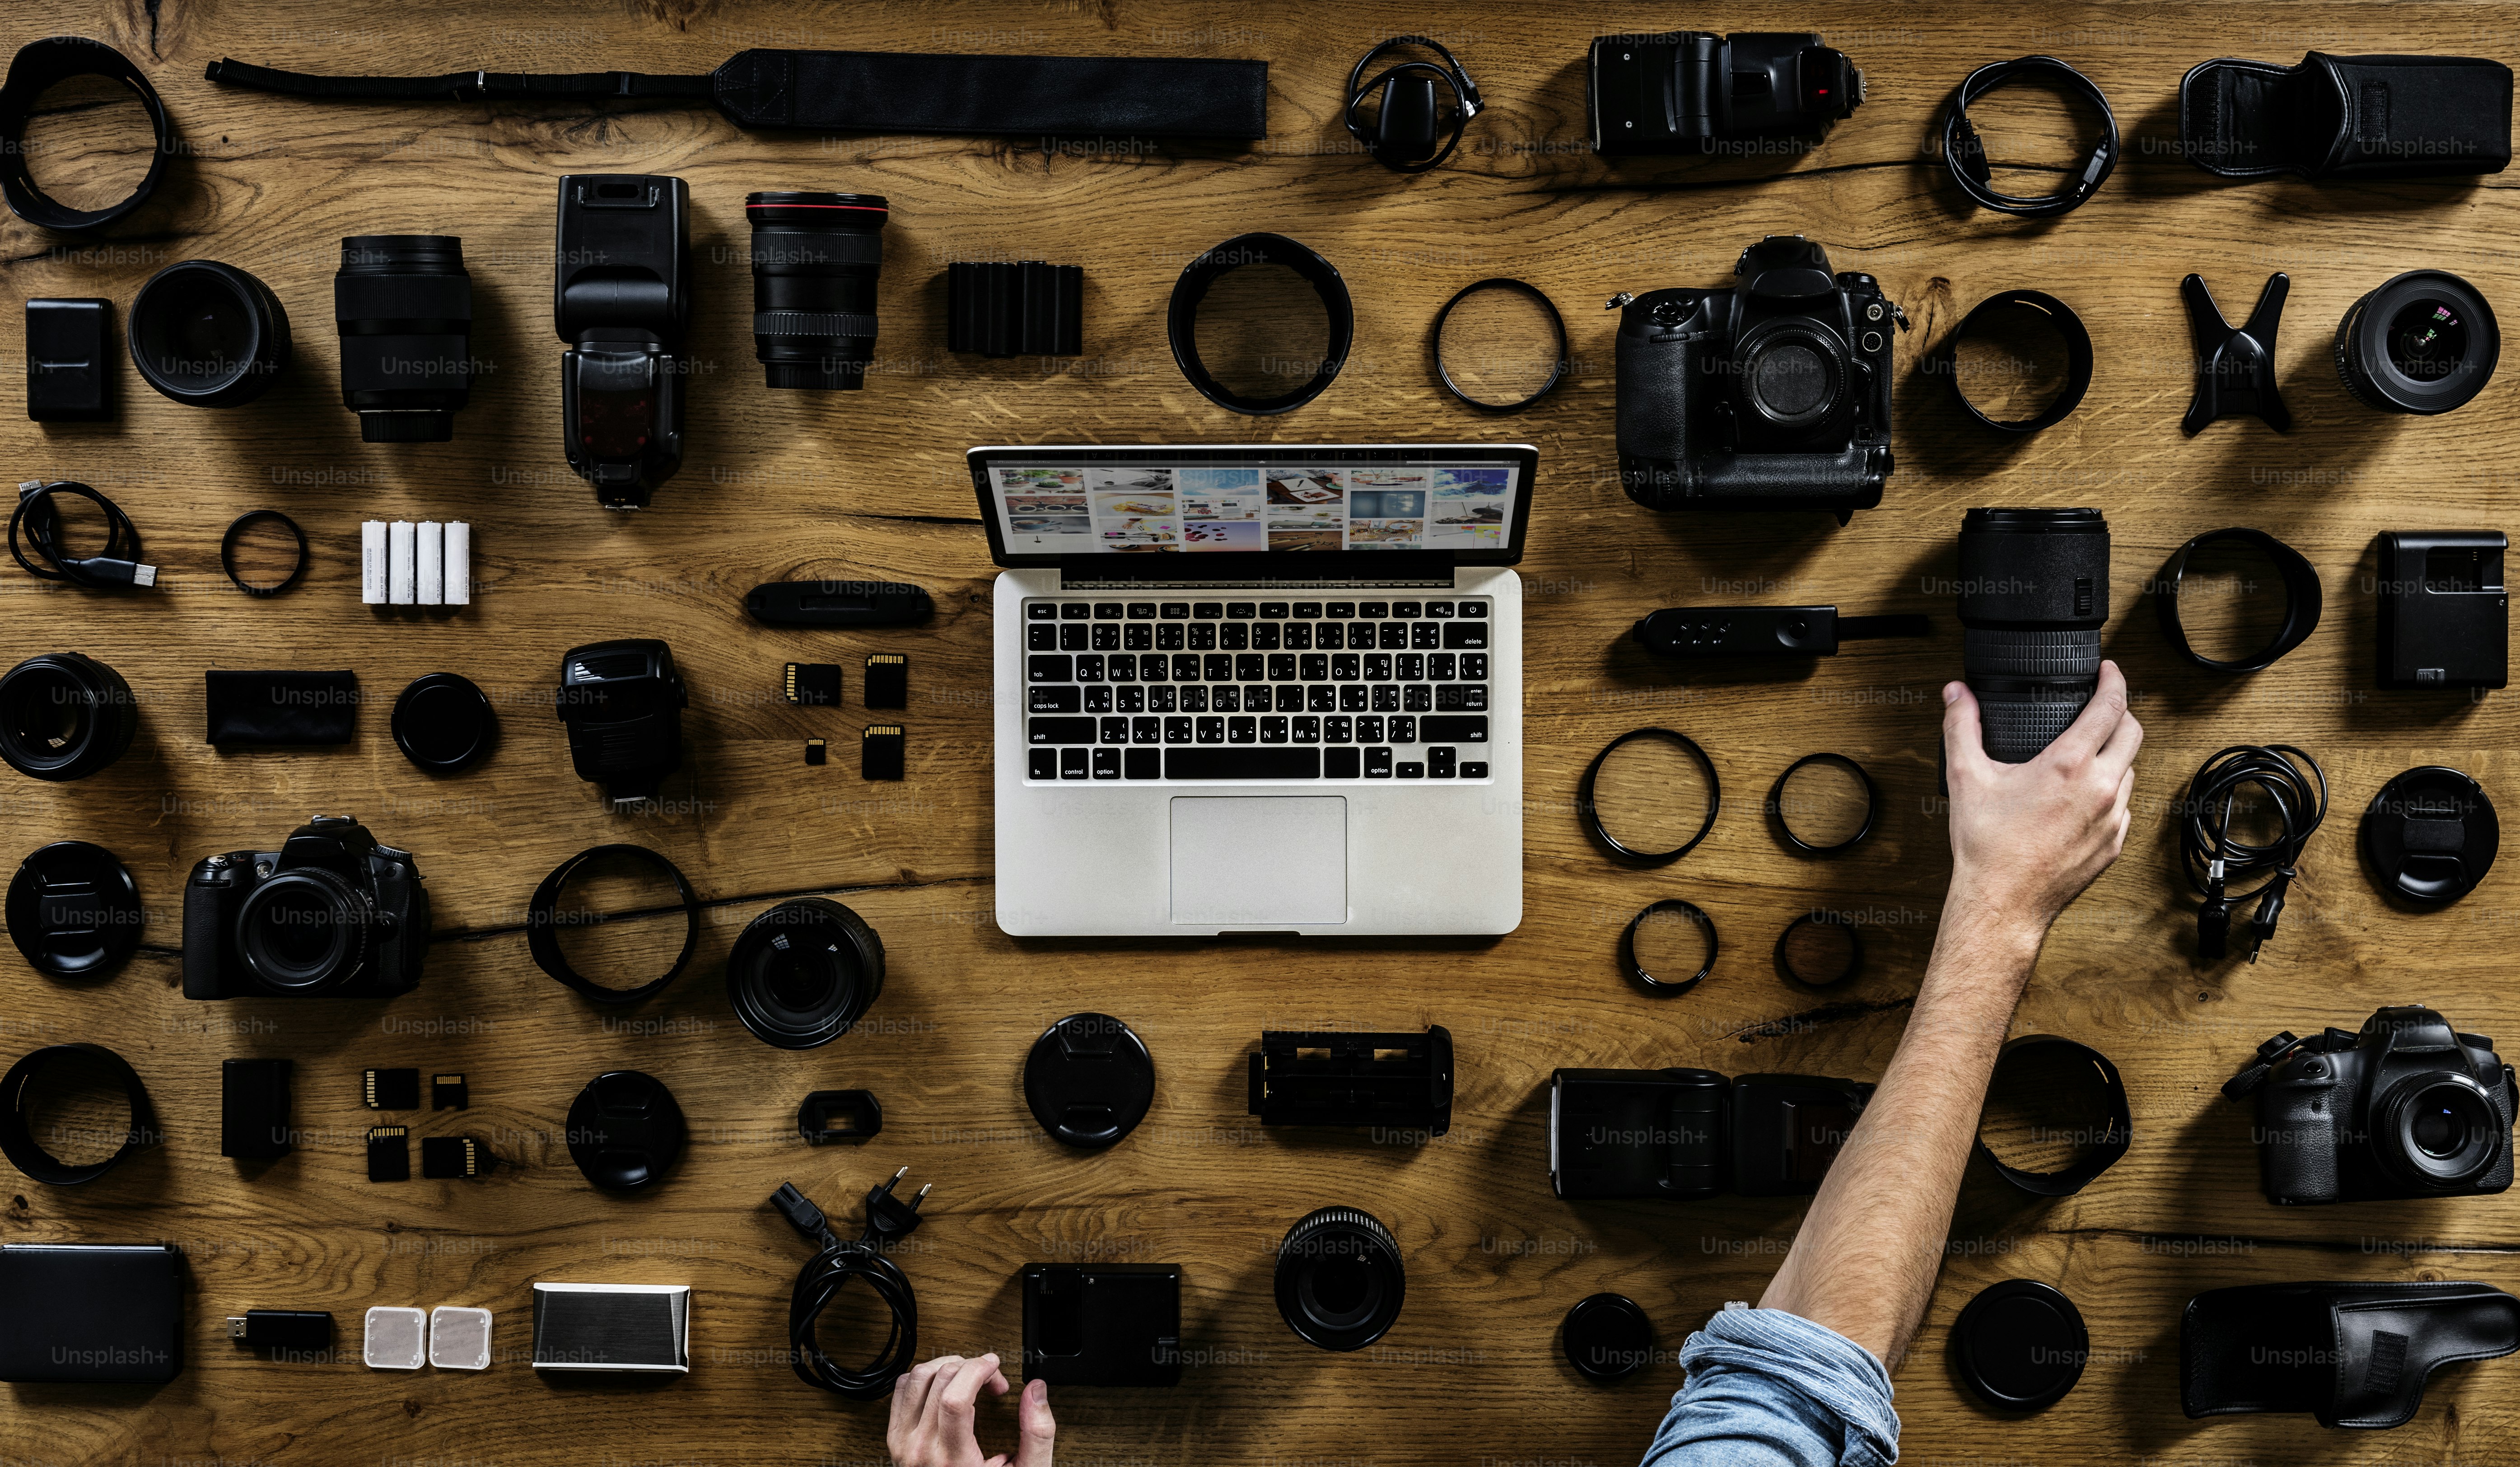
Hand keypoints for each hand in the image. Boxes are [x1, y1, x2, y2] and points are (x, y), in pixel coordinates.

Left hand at [888, 1354, 1054, 1466]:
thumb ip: (1037, 1435)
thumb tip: (1036, 1391)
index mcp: (954, 1459)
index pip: (956, 1398)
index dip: (978, 1370)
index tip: (994, 1366)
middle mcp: (922, 1449)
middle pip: (940, 1381)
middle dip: (971, 1366)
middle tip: (990, 1380)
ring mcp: (904, 1443)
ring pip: (918, 1378)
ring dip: (947, 1366)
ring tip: (967, 1378)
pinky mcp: (896, 1438)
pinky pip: (901, 1390)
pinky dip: (924, 1378)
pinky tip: (943, 1385)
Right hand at [1941, 660, 2140, 930]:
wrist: (2002, 901)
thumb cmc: (1987, 846)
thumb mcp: (1966, 777)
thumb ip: (1962, 726)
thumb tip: (1956, 694)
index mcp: (2068, 765)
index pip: (2110, 706)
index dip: (2114, 680)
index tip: (2109, 672)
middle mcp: (2100, 788)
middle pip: (2133, 732)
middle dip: (2121, 712)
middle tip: (2103, 707)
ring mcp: (2112, 818)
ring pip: (2130, 770)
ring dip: (2115, 755)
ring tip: (2089, 754)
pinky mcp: (2113, 844)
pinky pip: (2123, 807)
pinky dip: (2110, 793)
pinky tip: (2083, 797)